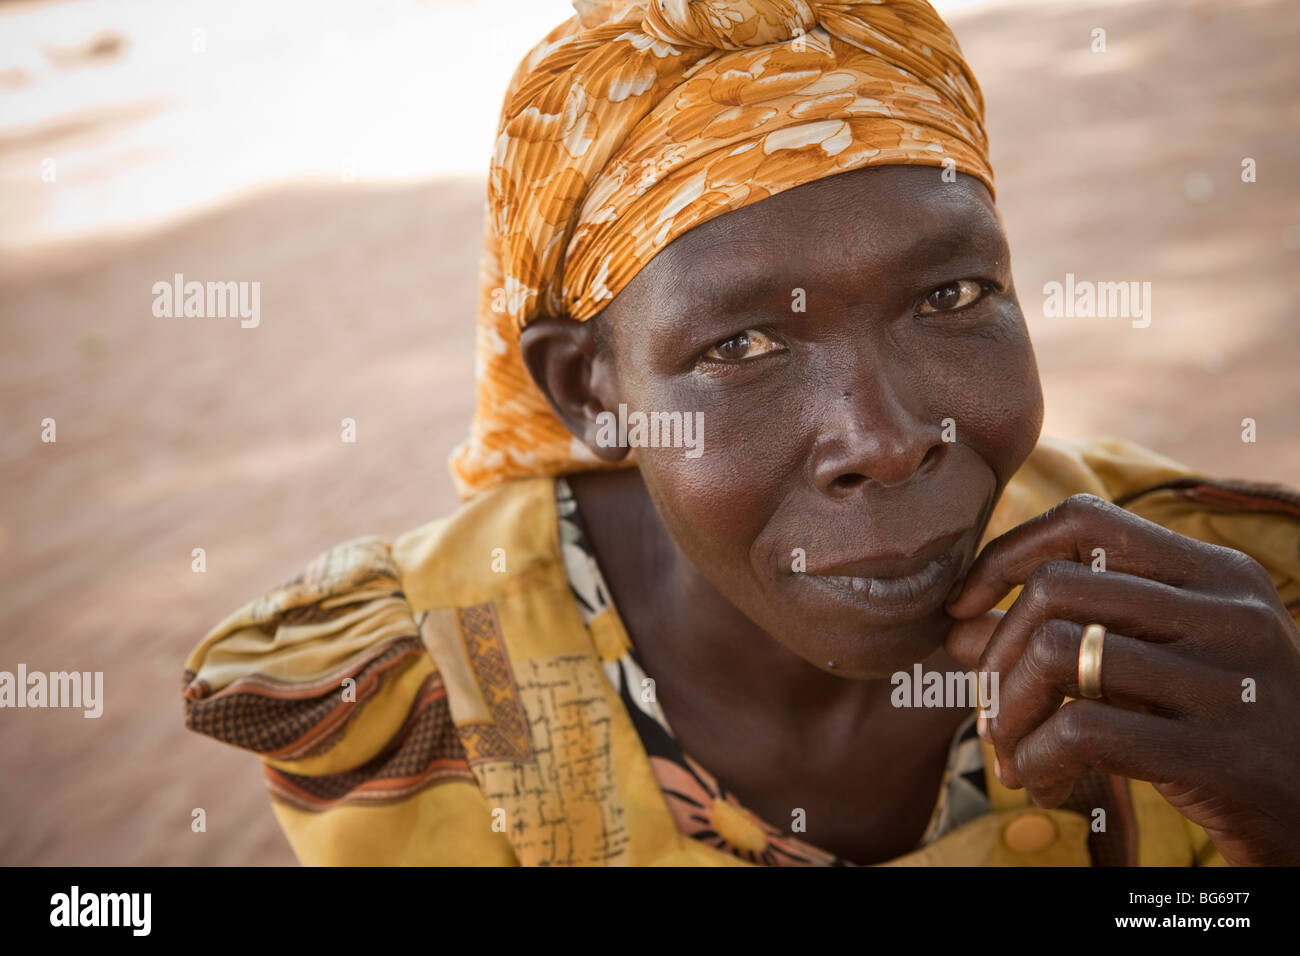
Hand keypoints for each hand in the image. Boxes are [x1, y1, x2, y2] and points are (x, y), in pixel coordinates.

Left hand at [944, 493, 1299, 865]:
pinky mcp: (1220, 752)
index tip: (963, 606)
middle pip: (1057, 586)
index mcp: (1217, 572)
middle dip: (995, 650)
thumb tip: (957, 626)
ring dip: (1007, 711)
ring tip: (1009, 749)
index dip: (1003, 555)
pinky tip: (1038, 779)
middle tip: (985, 702)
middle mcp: (1230, 612)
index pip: (1084, 518)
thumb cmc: (1216, 728)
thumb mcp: (1152, 667)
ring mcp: (1231, 680)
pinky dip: (1036, 756)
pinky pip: (1083, 730)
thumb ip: (1065, 634)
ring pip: (1057, 653)